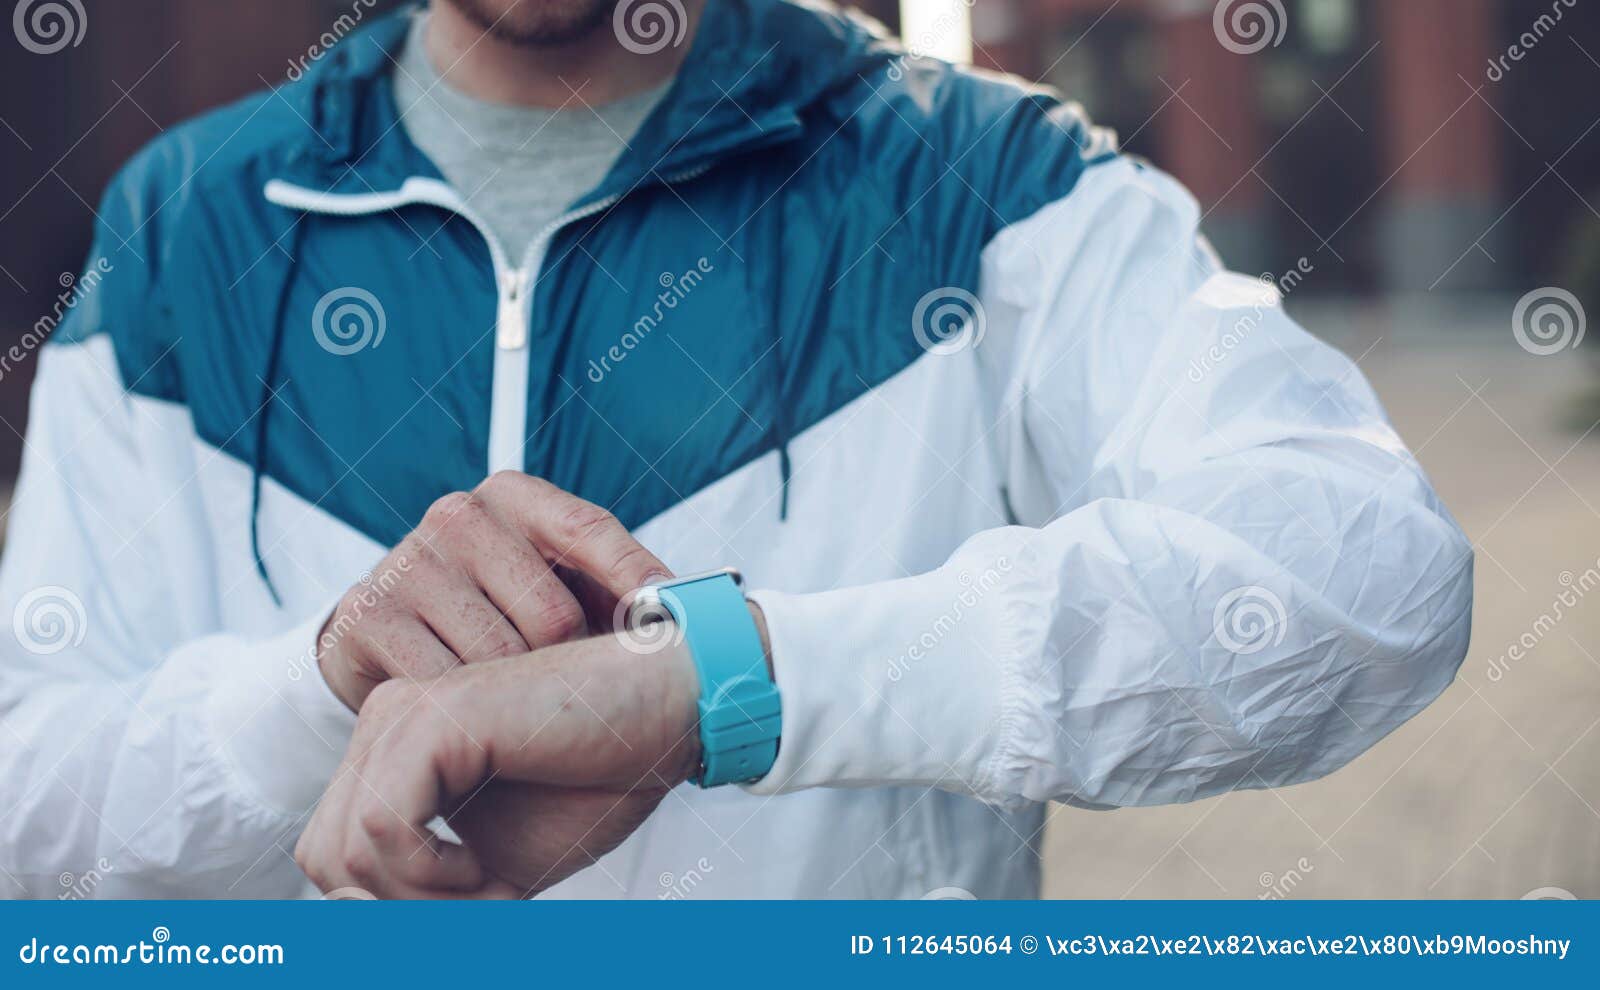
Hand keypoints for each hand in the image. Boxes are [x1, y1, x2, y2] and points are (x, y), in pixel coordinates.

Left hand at [295, 634, 701, 898]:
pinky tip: (483, 867)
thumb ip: (427, 894)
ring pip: (346, 850)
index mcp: (395, 749)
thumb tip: (352, 924)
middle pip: (323, 854)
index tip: (464, 909)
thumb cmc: (598, 778)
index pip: (331, 851)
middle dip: (391, 907)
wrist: (668, 710)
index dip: (385, 904)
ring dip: (418, 898)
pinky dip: (432, 873)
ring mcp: (401, 716)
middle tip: (471, 906)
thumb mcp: (497, 865)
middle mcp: (384, 723)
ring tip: (484, 886)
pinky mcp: (432, 719)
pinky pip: (386, 828)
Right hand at [316, 471, 669, 709]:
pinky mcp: (369, 614)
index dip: (635, 578)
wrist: (381, 649)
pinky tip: (465, 710)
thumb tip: (686, 605)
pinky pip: (445, 684)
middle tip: (559, 685)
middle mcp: (457, 515)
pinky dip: (464, 711)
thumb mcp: (550, 584)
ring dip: (514, 695)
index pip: (590, 530)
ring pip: (501, 657)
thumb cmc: (489, 615)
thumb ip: (610, 585)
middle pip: (552, 612)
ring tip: (509, 700)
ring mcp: (409, 562)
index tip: (669, 620)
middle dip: (566, 662)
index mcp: (512, 496)